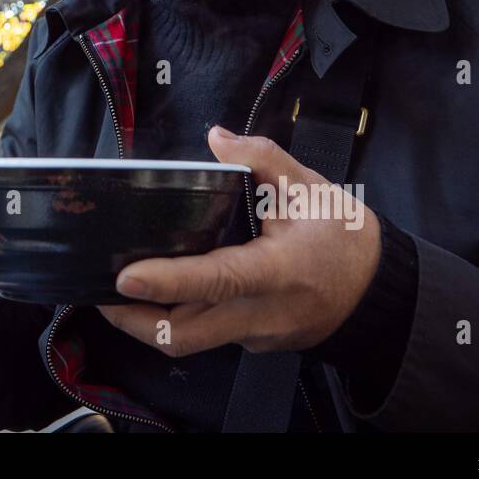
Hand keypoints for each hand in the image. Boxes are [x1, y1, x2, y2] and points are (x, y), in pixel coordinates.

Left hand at [96, 127, 380, 356]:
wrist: (380, 291)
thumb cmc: (345, 236)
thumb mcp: (312, 187)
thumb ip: (262, 158)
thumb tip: (217, 137)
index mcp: (277, 271)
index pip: (216, 280)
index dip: (168, 281)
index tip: (125, 278)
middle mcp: (261, 313)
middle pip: (186, 334)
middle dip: (134, 320)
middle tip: (97, 291)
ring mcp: (255, 334)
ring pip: (191, 341)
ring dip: (148, 322)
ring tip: (115, 294)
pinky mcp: (252, 341)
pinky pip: (207, 335)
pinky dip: (178, 316)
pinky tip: (159, 292)